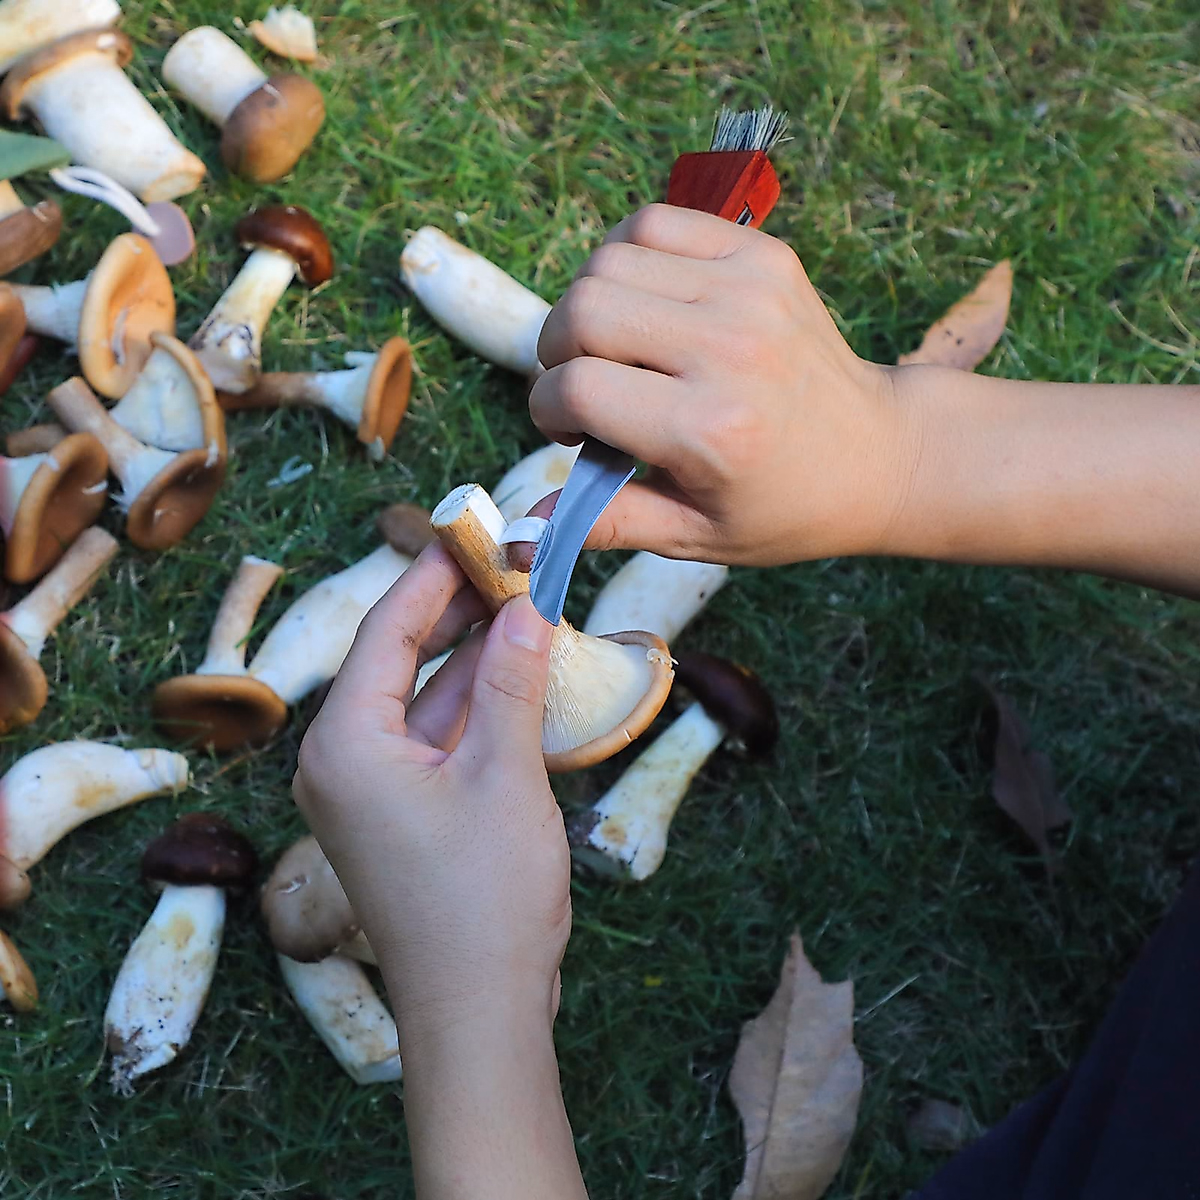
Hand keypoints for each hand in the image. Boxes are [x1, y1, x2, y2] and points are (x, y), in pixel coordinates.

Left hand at [293, 544, 570, 1036]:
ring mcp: (368, 791)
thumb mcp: (505, 777)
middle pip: (398, 657)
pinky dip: (473, 704)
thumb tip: (525, 606)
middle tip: (511, 562)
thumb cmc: (484, 901)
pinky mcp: (399, 814)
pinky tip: (517, 672)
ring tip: (524, 603)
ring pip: (421, 697)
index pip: (386, 629)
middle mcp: (341, 761)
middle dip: (456, 609)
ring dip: (471, 655)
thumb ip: (510, 682)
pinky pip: (433, 737)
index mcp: (344, 744)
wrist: (478, 1012)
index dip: (436, 573)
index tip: (479, 530)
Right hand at [528, 203, 913, 565]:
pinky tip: (644, 305)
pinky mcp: (763, 255)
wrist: (879, 455)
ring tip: (616, 347)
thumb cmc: (783, 507)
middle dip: (556, 351)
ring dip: (589, 303)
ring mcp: (750, 291)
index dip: (548, 411)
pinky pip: (655, 223)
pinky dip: (628, 257)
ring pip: (609, 258)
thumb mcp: (694, 536)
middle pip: (582, 308)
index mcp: (710, 429)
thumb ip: (605, 523)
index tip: (571, 433)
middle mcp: (730, 349)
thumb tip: (517, 533)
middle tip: (583, 387)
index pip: (575, 388)